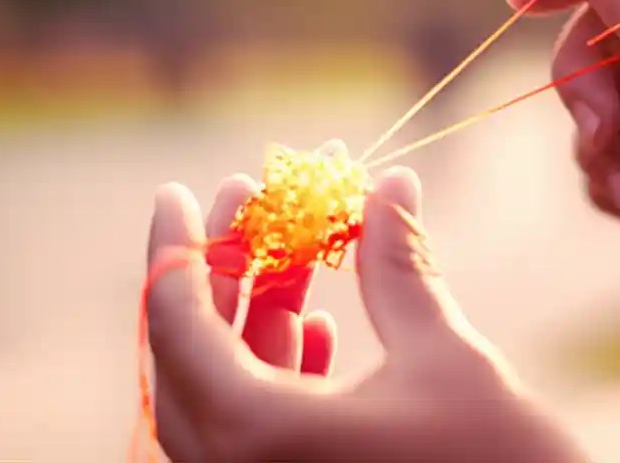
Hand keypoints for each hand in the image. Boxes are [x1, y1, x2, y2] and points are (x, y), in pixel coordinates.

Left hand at [145, 165, 585, 462]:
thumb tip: (391, 184)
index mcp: (254, 433)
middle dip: (222, 270)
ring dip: (255, 314)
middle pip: (192, 353)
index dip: (174, 248)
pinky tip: (321, 329)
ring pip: (226, 390)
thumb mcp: (445, 357)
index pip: (176, 321)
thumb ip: (399, 267)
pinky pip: (255, 432)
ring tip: (295, 246)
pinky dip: (276, 373)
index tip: (178, 193)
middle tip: (251, 197)